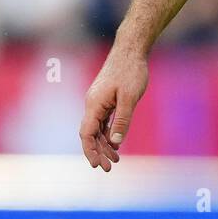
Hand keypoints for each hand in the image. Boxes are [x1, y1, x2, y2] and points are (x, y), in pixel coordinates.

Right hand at [79, 35, 148, 171]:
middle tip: (109, 169)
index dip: (90, 151)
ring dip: (104, 144)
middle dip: (98, 152)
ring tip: (115, 160)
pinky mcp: (106, 99)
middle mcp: (93, 104)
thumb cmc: (130, 71)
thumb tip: (115, 143)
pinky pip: (104, 121)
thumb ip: (122, 120)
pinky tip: (115, 144)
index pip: (87, 134)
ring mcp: (99, 101)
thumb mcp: (129, 97)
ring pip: (98, 128)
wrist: (130, 50)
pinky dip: (108, 133)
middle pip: (91, 134)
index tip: (96, 166)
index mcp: (94, 104)